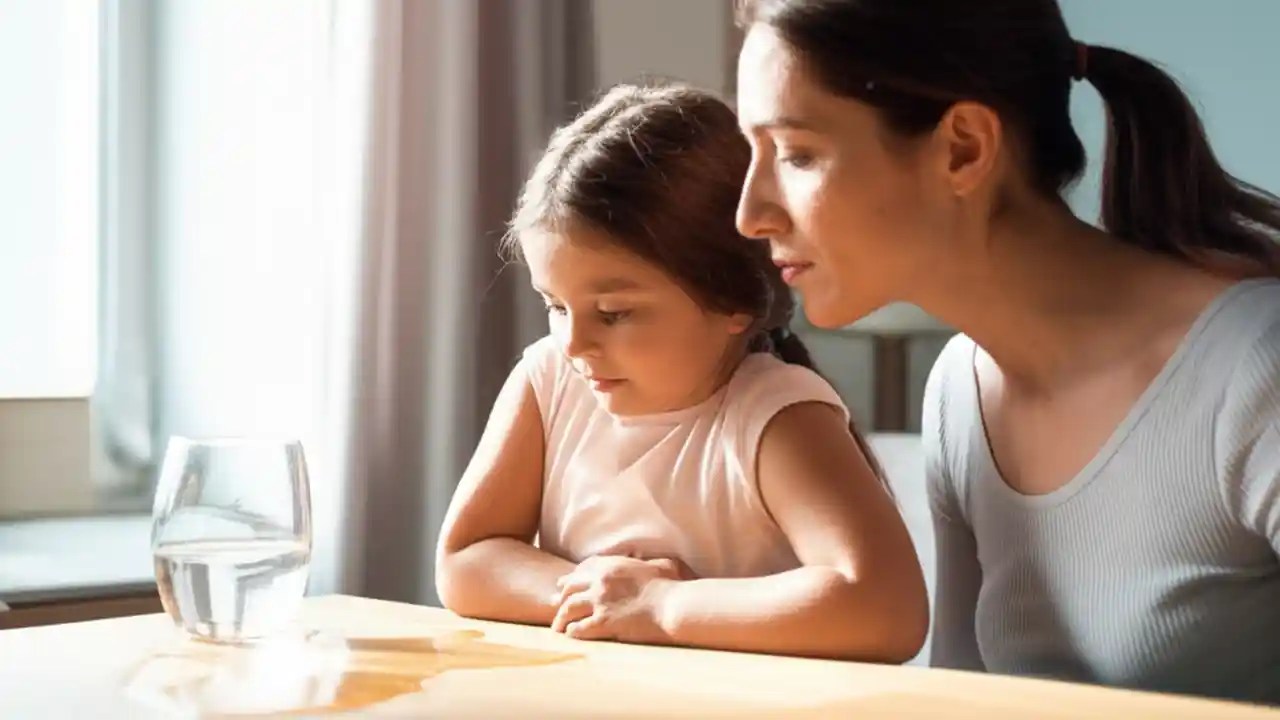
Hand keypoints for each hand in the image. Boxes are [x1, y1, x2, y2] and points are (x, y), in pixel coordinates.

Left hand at [550, 555, 678, 642]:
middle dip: (560, 597)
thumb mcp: (658, 564)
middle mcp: (601, 581)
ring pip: (568, 608)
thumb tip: (644, 558)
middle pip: (570, 588)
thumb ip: (646, 561)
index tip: (562, 583)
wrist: (672, 605)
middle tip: (554, 604)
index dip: (570, 577)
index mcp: (612, 566)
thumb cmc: (670, 587)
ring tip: (557, 627)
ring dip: (561, 618)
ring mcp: (600, 601)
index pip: (583, 569)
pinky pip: (579, 628)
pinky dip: (572, 632)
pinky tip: (570, 635)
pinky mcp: (603, 622)